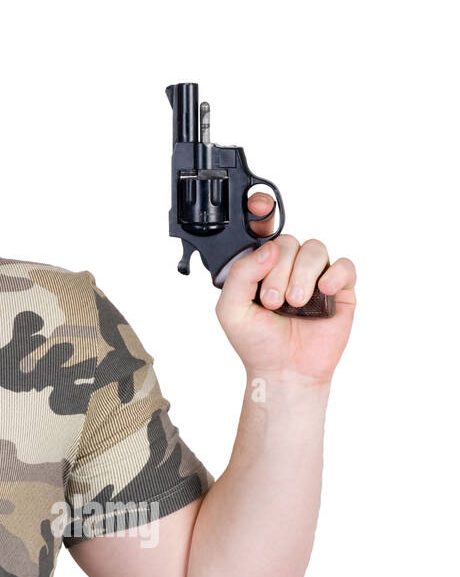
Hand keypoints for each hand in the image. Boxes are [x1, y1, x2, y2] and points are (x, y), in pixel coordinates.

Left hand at [214, 192, 356, 384]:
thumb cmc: (256, 341)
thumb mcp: (231, 309)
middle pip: (289, 240)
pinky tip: (323, 291)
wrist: (284, 371)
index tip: (258, 205)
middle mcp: (287, 265)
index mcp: (259, 265)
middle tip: (273, 301)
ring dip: (302, 275)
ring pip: (315, 248)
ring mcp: (314, 275)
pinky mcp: (340, 289)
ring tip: (294, 303)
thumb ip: (240, 274)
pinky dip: (334, 274)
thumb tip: (268, 249)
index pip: (262, 229)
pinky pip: (345, 265)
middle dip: (278, 270)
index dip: (261, 212)